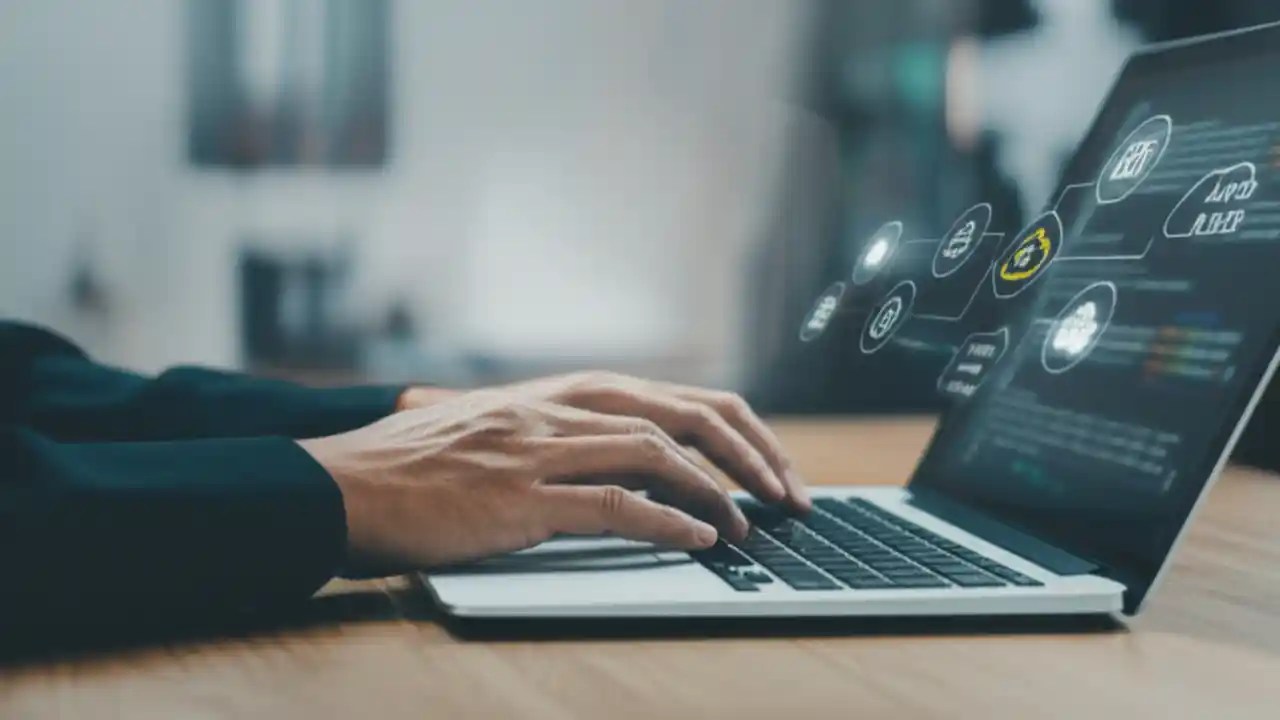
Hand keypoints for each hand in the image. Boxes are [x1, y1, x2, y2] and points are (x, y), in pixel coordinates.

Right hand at [301, 389, 766, 575]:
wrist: (343, 484)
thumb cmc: (415, 466)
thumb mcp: (493, 429)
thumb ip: (550, 432)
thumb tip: (604, 454)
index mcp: (557, 392)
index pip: (670, 396)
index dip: (731, 427)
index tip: (766, 463)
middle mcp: (557, 409)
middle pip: (681, 415)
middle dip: (746, 454)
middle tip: (787, 493)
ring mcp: (539, 450)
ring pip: (656, 455)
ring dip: (717, 492)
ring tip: (749, 525)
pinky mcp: (519, 498)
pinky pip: (613, 504)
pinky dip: (667, 523)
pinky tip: (699, 541)